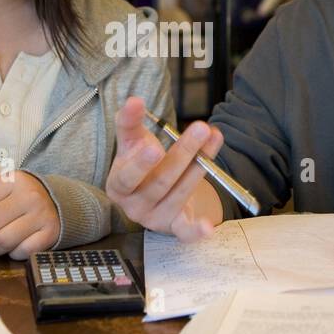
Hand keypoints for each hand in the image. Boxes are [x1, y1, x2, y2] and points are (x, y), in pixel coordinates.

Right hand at [105, 96, 222, 241]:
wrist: (156, 192)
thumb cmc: (142, 164)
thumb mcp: (133, 143)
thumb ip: (130, 122)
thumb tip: (134, 101)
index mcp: (119, 186)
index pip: (127, 177)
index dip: (140, 164)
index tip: (155, 146)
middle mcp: (134, 206)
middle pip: (160, 182)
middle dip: (183, 154)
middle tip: (201, 128)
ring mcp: (155, 219)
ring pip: (179, 195)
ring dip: (200, 167)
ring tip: (214, 140)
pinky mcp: (174, 228)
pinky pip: (185, 232)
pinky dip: (196, 230)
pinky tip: (208, 225)